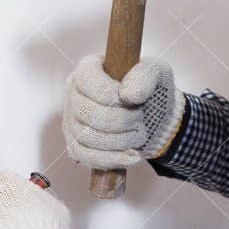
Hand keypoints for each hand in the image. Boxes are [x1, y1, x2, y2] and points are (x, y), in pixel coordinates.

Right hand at [61, 54, 184, 169]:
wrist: (153, 117)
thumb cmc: (150, 89)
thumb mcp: (156, 73)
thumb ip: (145, 76)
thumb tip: (127, 95)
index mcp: (88, 69)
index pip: (88, 81)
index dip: (111, 94)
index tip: (133, 100)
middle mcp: (74, 93)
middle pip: (86, 112)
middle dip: (120, 120)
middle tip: (140, 119)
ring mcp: (72, 121)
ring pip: (86, 137)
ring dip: (119, 141)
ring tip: (140, 136)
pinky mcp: (76, 145)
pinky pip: (87, 157)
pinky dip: (112, 159)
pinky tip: (133, 156)